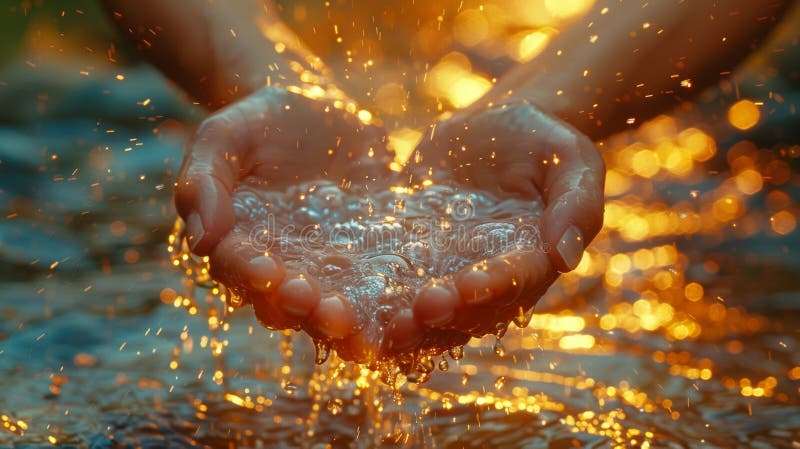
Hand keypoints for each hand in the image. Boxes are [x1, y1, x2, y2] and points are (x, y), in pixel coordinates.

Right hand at [174, 87, 392, 334]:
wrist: (319, 108)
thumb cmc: (259, 123)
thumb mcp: (224, 138)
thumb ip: (203, 182)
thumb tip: (201, 243)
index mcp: (239, 246)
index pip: (238, 270)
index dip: (249, 275)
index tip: (266, 272)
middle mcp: (283, 268)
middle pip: (286, 305)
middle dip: (301, 310)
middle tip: (317, 306)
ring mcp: (329, 268)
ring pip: (331, 307)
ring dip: (342, 322)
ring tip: (356, 324)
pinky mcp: (370, 258)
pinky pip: (379, 287)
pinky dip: (388, 304)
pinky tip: (403, 308)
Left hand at [384, 102, 604, 351]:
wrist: (497, 126)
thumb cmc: (545, 143)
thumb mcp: (573, 162)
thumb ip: (576, 204)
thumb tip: (565, 256)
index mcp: (531, 260)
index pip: (515, 282)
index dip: (492, 286)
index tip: (467, 284)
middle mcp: (488, 278)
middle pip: (466, 312)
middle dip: (441, 317)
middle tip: (414, 313)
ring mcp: (447, 270)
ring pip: (427, 311)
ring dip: (404, 325)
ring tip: (378, 327)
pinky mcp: (412, 254)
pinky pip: (391, 283)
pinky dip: (371, 299)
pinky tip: (345, 302)